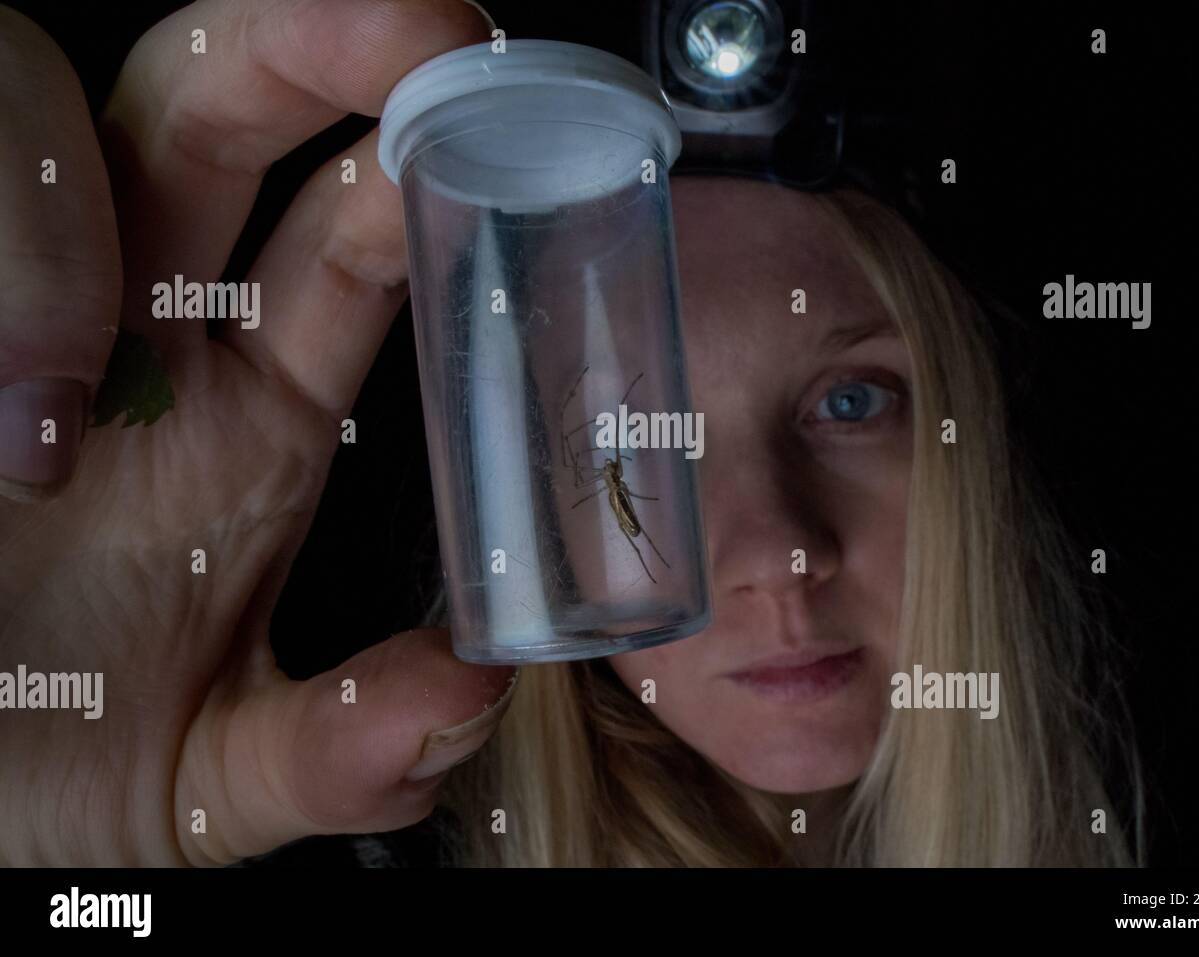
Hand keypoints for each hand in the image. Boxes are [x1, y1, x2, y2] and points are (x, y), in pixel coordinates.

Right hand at [0, 0, 514, 865]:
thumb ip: (343, 750)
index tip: (488, 121)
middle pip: (214, 113)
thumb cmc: (40, 767)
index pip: (344, 239)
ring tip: (31, 431)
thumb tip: (474, 695)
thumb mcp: (207, 780)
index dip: (408, 165)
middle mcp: (135, 334)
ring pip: (40, 108)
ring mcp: (3, 309)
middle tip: (407, 38)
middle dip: (305, 48)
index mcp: (246, 416)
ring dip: (48, 213)